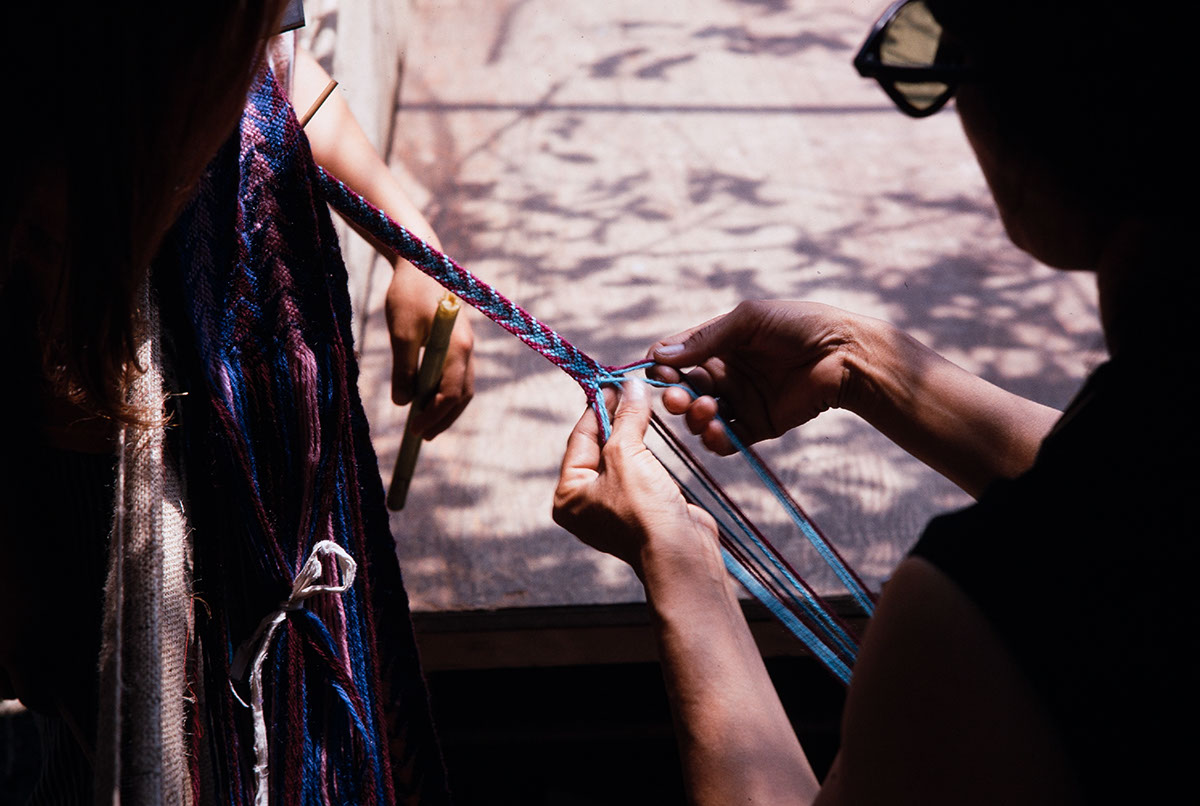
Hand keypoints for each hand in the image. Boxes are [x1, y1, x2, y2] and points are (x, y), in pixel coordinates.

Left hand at [385, 261, 474, 438]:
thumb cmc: (408, 295)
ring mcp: (466, 344)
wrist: (421, 262)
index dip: (434, 415)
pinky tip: (429, 399)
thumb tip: (403, 403)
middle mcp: (468, 348)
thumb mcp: (401, 333)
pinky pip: (459, 374)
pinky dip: (447, 391)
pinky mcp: (458, 340)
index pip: (451, 392)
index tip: (414, 431)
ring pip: (464, 386)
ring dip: (447, 408)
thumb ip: (404, 369)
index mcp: (457, 346)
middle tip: (423, 437)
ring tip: (427, 424)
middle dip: (444, 418)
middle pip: (463, 394)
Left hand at [553, 381, 716, 575]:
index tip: (613, 382)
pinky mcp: (641, 510)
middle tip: (630, 389)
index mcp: (568, 494)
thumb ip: (626, 418)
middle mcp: (586, 503)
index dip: (597, 407)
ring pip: (621, 459)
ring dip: (633, 433)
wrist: (681, 553)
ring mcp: (614, 509)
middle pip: (599, 447)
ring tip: (643, 404)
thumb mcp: (626, 455)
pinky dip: (646, 452)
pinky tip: (655, 434)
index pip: (579, 438)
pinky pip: (639, 472)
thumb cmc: (643, 509)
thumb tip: (632, 385)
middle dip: (616, 418)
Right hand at [647, 300, 868, 454]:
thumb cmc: (799, 325)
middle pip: (682, 390)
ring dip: (693, 417)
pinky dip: (713, 440)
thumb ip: (706, 339)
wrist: (845, 354)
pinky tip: (715, 431)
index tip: (659, 372)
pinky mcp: (756, 426)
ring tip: (707, 409)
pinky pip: (725, 441)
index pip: (676, 357)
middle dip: (673, 395)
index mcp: (718, 345)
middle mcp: (724, 374)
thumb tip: (658, 355)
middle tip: (677, 398)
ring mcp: (739, 401)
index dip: (662, 366)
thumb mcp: (748, 320)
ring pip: (699, 418)